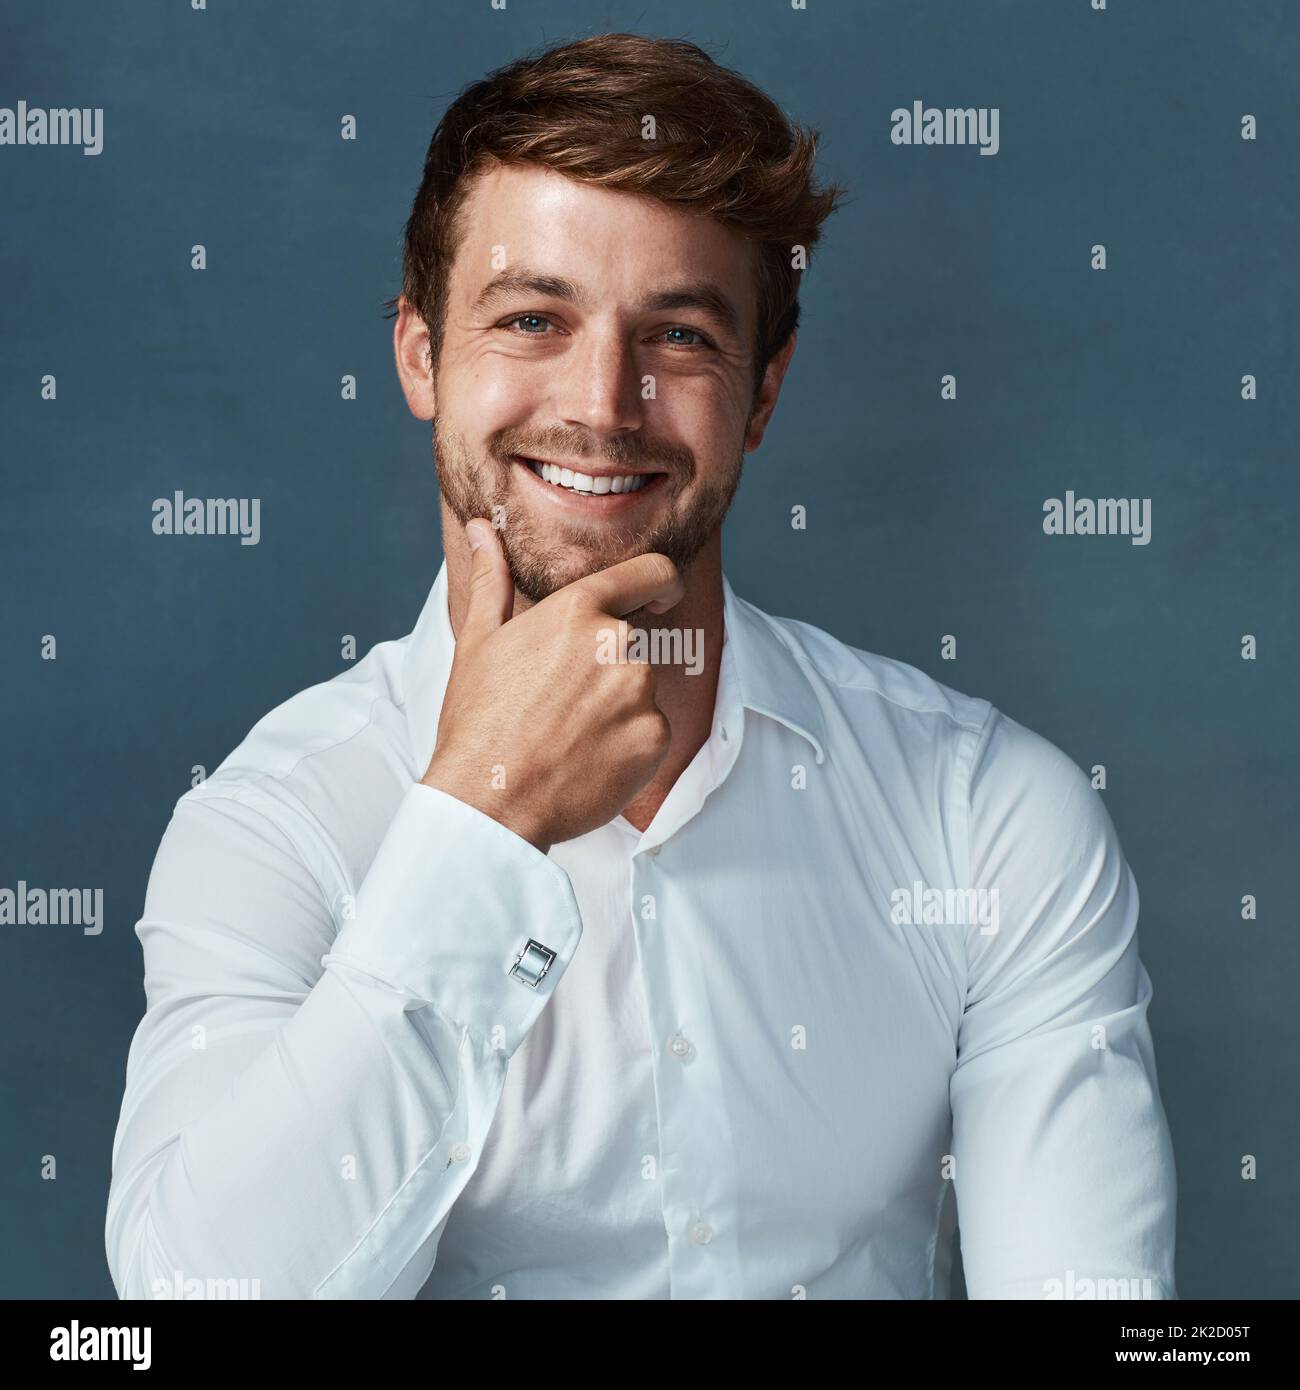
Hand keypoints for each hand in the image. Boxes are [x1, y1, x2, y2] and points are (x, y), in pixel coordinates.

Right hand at [421, 519, 684, 853]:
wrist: (490, 800)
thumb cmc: (478, 721)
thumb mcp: (478, 641)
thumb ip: (493, 580)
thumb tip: (482, 530)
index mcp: (579, 610)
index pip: (652, 573)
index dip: (663, 584)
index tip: (661, 598)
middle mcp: (618, 643)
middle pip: (635, 647)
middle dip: (607, 671)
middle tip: (560, 706)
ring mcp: (640, 692)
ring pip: (641, 692)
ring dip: (616, 711)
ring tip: (567, 736)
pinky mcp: (655, 738)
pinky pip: (652, 734)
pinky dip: (627, 748)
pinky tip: (586, 761)